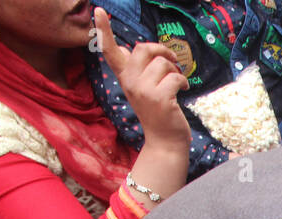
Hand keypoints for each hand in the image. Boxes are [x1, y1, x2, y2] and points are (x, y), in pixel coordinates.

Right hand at [94, 7, 189, 145]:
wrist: (165, 142)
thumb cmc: (157, 113)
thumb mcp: (141, 89)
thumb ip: (133, 69)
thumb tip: (123, 47)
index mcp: (124, 78)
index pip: (109, 51)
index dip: (103, 30)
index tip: (98, 11)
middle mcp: (130, 82)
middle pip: (143, 48)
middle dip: (162, 50)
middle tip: (172, 61)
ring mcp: (143, 91)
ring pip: (162, 62)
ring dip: (175, 69)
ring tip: (177, 83)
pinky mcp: (159, 98)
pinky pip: (175, 76)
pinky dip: (183, 81)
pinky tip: (183, 90)